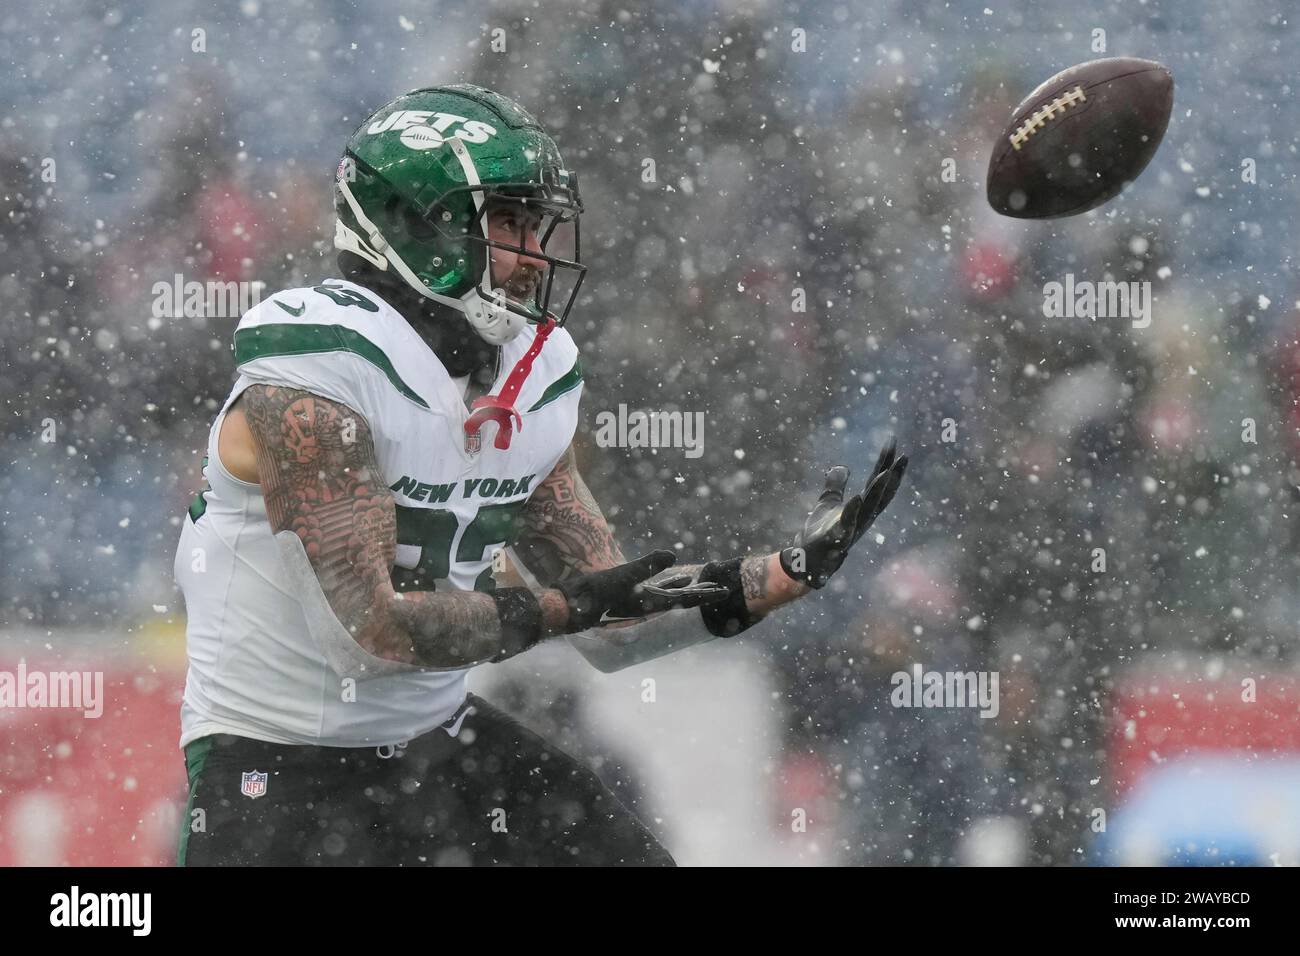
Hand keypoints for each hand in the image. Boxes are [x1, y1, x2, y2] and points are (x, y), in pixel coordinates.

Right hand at [555, 551, 729, 632]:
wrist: (569, 606)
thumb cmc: (593, 593)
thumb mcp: (623, 575)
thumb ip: (648, 565)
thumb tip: (674, 555)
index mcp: (650, 602)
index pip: (685, 599)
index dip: (705, 595)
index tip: (725, 591)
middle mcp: (647, 603)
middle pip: (682, 597)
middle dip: (702, 592)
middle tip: (722, 587)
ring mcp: (638, 598)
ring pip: (669, 592)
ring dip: (686, 586)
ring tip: (701, 578)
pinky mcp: (628, 592)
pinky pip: (654, 586)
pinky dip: (667, 581)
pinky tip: (674, 573)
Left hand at [779, 436, 908, 588]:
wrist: (806, 561)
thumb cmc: (819, 534)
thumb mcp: (827, 503)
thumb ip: (835, 485)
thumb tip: (841, 467)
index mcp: (862, 509)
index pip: (877, 482)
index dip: (886, 463)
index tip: (893, 442)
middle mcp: (862, 519)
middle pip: (881, 494)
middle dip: (893, 476)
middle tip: (903, 457)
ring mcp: (852, 529)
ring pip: (869, 508)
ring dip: (877, 491)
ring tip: (885, 472)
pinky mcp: (836, 539)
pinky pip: (847, 524)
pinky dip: (853, 511)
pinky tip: (858, 497)